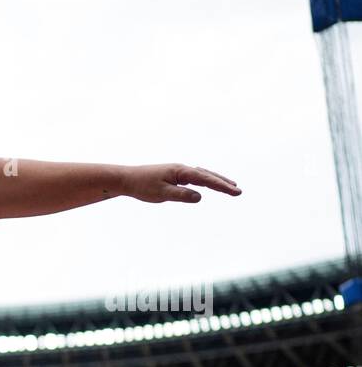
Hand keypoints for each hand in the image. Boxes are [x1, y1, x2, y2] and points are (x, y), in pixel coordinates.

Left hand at [122, 164, 240, 203]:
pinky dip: (205, 181)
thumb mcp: (161, 194)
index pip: (205, 179)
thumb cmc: (142, 186)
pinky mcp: (174, 176)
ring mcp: (178, 172)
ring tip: (230, 187)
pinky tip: (210, 185)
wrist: (127, 179)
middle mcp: (182, 169)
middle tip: (238, 191)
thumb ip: (181, 195)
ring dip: (217, 181)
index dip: (221, 186)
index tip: (235, 191)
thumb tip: (200, 196)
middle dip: (223, 183)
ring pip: (202, 175)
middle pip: (208, 175)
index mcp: (180, 171)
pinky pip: (194, 178)